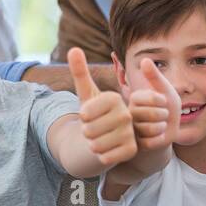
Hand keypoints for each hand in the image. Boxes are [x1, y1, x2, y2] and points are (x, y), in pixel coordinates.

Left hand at [68, 47, 136, 167]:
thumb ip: (79, 72)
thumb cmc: (93, 114)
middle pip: (89, 129)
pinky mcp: (132, 150)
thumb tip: (73, 49)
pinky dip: (100, 156)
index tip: (87, 115)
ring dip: (92, 145)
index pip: (85, 112)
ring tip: (98, 139)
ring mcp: (131, 133)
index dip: (81, 117)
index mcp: (114, 98)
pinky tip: (105, 151)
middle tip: (93, 129)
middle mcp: (126, 114)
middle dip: (85, 132)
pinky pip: (105, 157)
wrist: (105, 136)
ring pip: (96, 145)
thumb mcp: (85, 94)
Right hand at [127, 58, 180, 151]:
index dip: (163, 101)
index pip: (151, 98)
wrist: (168, 130)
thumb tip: (145, 59)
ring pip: (151, 129)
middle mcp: (129, 113)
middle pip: (152, 114)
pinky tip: (157, 137)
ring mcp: (131, 130)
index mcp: (135, 98)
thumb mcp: (165, 90)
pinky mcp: (135, 145)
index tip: (163, 102)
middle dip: (164, 115)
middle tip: (163, 115)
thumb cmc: (167, 107)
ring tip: (160, 125)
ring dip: (162, 127)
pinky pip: (151, 142)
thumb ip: (155, 76)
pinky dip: (159, 140)